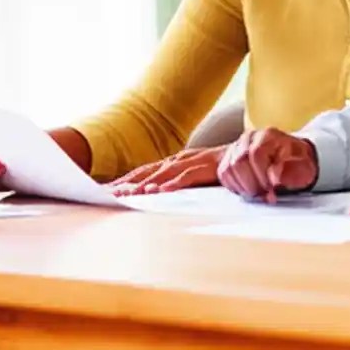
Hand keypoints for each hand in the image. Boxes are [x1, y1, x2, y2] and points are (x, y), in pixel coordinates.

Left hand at [109, 147, 224, 194]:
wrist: (242, 154)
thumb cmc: (215, 168)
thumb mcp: (190, 174)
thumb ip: (174, 182)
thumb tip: (154, 194)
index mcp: (171, 163)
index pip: (142, 172)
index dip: (124, 181)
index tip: (107, 191)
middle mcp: (176, 160)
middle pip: (146, 172)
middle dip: (128, 183)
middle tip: (111, 194)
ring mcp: (189, 162)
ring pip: (163, 174)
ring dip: (147, 184)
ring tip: (132, 195)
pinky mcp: (204, 167)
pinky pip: (187, 177)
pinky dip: (174, 183)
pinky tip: (163, 191)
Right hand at [217, 128, 318, 203]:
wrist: (293, 162)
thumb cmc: (298, 165)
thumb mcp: (305, 169)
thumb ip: (293, 172)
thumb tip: (276, 177)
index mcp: (269, 136)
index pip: (256, 154)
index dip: (262, 175)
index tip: (272, 188)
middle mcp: (249, 138)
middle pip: (238, 161)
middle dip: (253, 184)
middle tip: (266, 193)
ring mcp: (236, 147)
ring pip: (228, 169)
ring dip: (244, 186)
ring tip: (259, 192)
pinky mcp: (227, 159)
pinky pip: (223, 174)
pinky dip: (235, 186)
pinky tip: (248, 189)